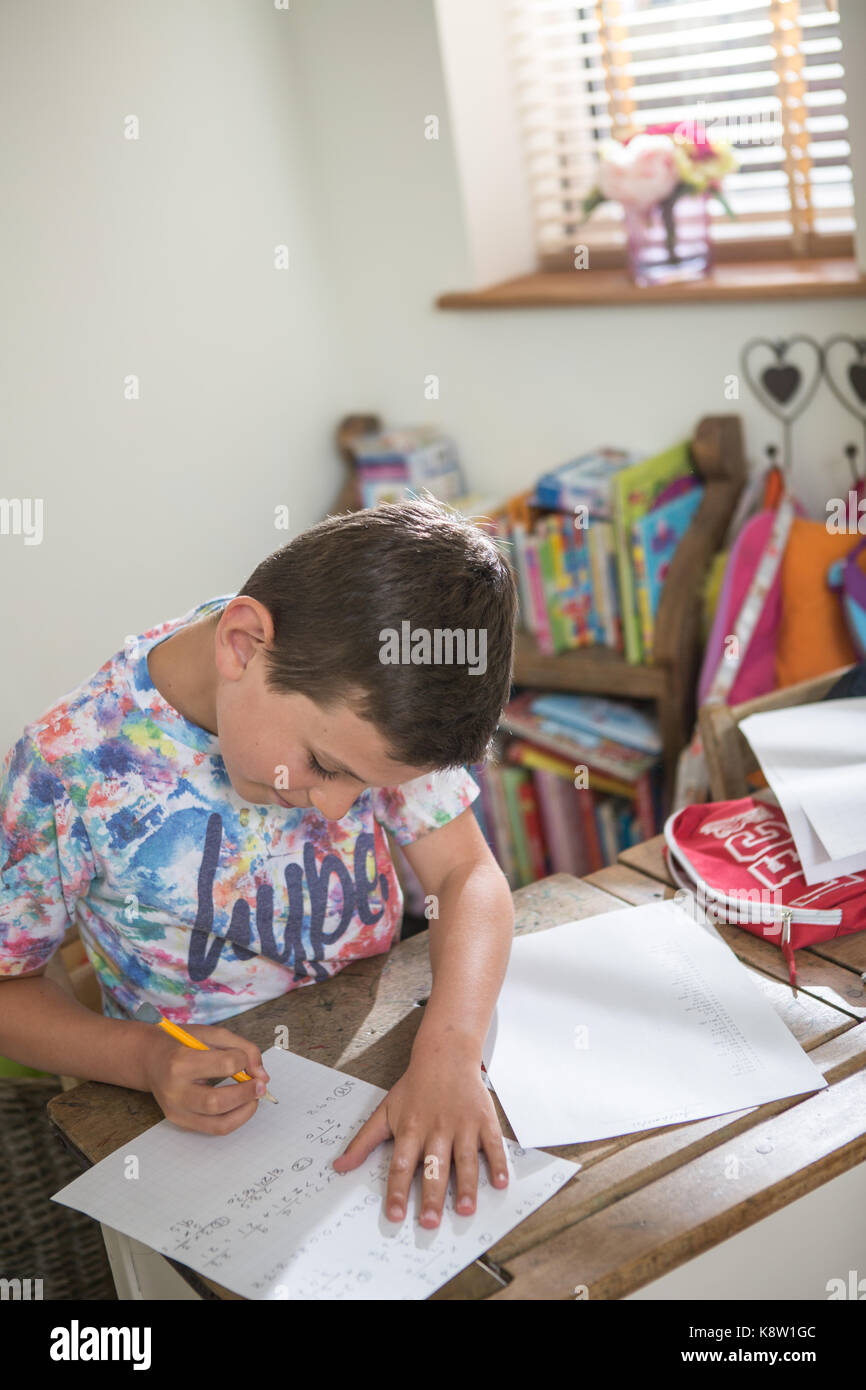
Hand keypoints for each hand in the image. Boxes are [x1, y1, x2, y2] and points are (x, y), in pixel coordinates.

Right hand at [137, 1023, 270, 1133]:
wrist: (150, 1059)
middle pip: (217, 1102)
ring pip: (218, 1123)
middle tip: (261, 1086)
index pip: (224, 1065)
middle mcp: (175, 1091)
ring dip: (244, 1112)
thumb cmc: (182, 1044)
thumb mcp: (212, 1035)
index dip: (242, 1060)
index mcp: (180, 1062)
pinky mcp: (180, 1121)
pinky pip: (213, 1128)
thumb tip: (263, 1075)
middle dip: (246, 1094)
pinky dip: (233, 1118)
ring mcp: (176, 1110)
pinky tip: (240, 1104)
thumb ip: (242, 1048)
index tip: (245, 1058)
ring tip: (254, 1097)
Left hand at [331, 1039, 508, 1227]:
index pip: (401, 1165)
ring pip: (465, 1160)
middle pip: (434, 1167)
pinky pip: (492, 1145)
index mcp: (411, 1129)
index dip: (397, 1191)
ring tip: (464, 1210)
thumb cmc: (413, 1088)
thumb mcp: (385, 1112)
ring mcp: (462, 1124)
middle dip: (432, 1196)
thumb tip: (339, 1167)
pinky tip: (499, 1184)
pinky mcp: (483, 1119)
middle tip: (430, 1222)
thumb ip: (363, 1142)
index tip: (395, 1215)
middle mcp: (437, 1128)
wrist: (445, 1055)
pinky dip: (498, 1164)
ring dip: (466, 1186)